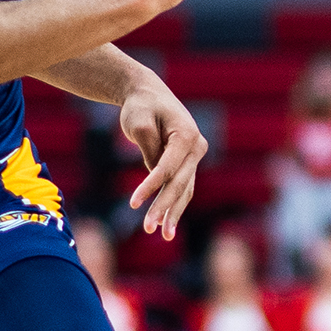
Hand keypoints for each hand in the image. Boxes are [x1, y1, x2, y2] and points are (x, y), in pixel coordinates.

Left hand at [117, 82, 208, 238]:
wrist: (149, 94)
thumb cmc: (141, 106)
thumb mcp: (138, 123)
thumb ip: (149, 149)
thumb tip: (158, 177)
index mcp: (187, 135)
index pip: (168, 167)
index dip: (151, 187)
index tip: (133, 204)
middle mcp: (197, 148)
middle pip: (180, 183)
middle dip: (165, 207)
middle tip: (150, 229)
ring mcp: (195, 156)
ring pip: (185, 189)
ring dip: (173, 212)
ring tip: (163, 235)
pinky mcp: (188, 163)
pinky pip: (183, 187)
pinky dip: (174, 205)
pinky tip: (166, 224)